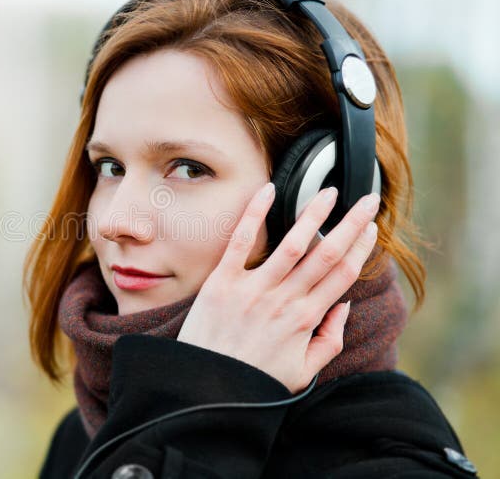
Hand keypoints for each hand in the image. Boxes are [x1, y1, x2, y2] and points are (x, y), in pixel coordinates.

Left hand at [176, 182, 379, 393]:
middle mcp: (284, 300)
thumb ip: (329, 341)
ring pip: (291, 244)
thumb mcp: (303, 372)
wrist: (208, 389)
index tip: (372, 228)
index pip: (342, 275)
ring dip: (314, 214)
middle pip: (326, 254)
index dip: (361, 248)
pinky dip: (254, 214)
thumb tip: (344, 306)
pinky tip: (268, 191)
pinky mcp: (222, 282)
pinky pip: (241, 242)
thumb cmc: (254, 381)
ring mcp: (253, 289)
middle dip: (351, 224)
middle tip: (369, 199)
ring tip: (330, 191)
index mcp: (305, 320)